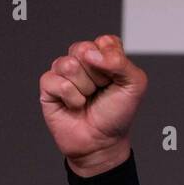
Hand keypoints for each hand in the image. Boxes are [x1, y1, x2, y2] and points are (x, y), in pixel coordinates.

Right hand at [38, 33, 146, 175]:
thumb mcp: (135, 86)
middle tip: (101, 91)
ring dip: (84, 88)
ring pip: (70, 65)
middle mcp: (82, 60)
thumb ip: (121, 62)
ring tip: (88, 99)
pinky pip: (57, 81)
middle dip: (98, 76)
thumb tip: (91, 54)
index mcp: (103, 55)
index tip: (116, 81)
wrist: (102, 143)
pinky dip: (71, 98)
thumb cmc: (117, 115)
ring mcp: (63, 71)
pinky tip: (74, 106)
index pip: (105, 42)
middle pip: (84, 49)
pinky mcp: (48, 85)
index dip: (112, 63)